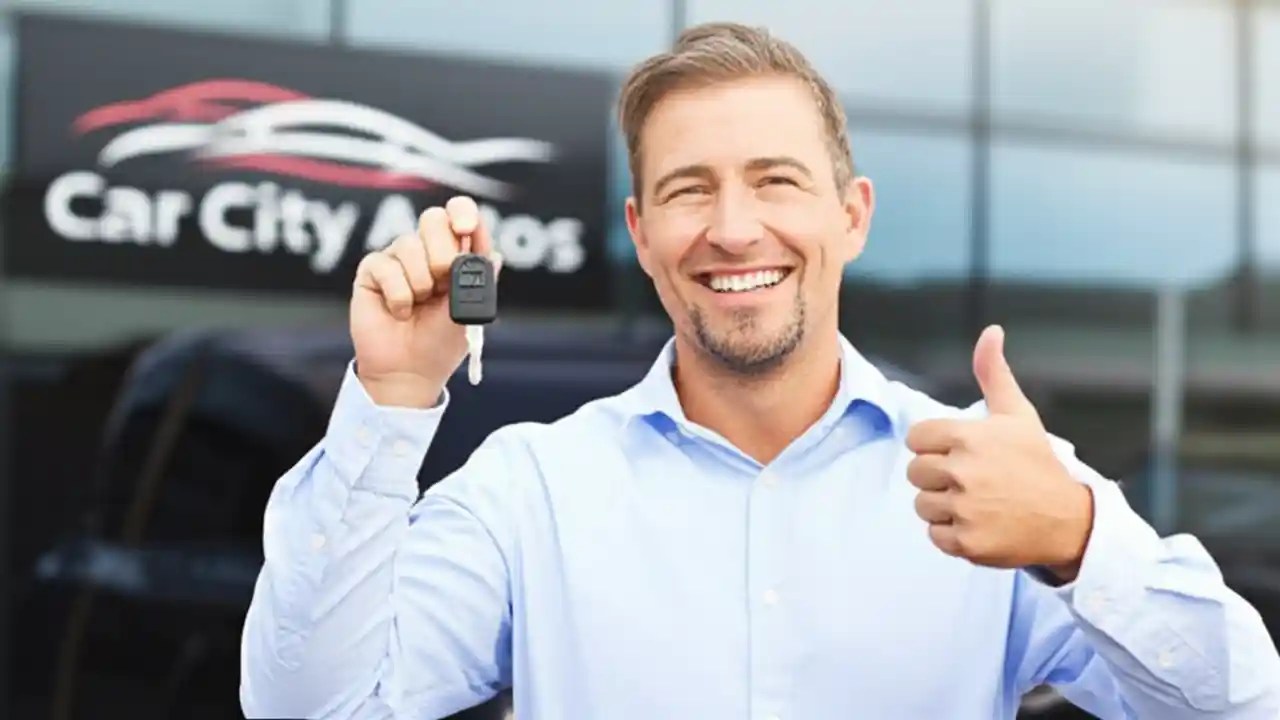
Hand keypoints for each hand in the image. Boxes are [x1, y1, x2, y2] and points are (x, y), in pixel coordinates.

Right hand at [351, 195, 501, 407]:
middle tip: (441, 284)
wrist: (410, 371)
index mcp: (455, 255)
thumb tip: (493, 254)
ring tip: (418, 306)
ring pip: (409, 243)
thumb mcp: (470, 310)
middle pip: (433, 219)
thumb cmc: (441, 342)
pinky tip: (399, 312)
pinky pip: (385, 264)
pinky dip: (398, 295)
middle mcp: (427, 251)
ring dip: (420, 283)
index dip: (463, 212)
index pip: (460, 214)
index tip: (466, 228)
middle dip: (442, 253)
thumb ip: (480, 280)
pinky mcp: (373, 271)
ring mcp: (398, 259)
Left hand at [905, 325, 1093, 581]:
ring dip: (944, 506)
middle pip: (915, 472)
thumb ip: (993, 372)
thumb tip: (990, 331)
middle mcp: (964, 471)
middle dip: (938, 476)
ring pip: (922, 504)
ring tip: (977, 502)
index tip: (962, 453)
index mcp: (969, 437)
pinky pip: (934, 535)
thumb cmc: (1037, 463)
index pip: (917, 439)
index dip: (935, 446)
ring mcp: (965, 509)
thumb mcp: (1016, 414)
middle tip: (972, 480)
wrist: (1068, 520)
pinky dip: (952, 534)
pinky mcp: (966, 542)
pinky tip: (979, 524)